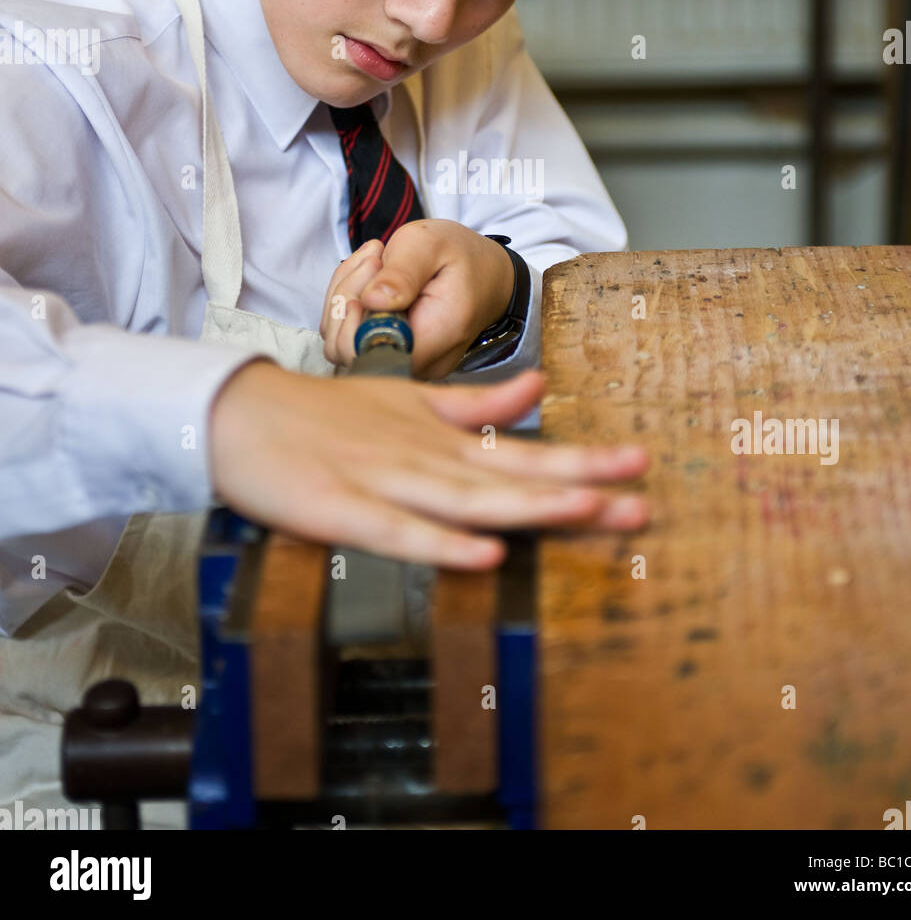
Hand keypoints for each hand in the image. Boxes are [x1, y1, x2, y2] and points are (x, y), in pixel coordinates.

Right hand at [209, 364, 649, 567]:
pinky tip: (482, 555)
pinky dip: (440, 544)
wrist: (239, 412)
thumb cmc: (326, 415)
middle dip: (575, 489)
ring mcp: (382, 481)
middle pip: (507, 477)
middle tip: (639, 503)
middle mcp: (422, 457)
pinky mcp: (338, 510)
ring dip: (524, 504)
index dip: (580, 459)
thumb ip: (476, 404)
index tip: (638, 465)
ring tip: (583, 508)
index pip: (522, 451)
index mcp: (441, 437)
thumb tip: (540, 386)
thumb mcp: (409, 402)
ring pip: (463, 499)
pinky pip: (396, 533)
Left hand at [320, 221, 516, 379]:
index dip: (354, 314)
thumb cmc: (460, 256)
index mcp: (436, 338)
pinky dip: (348, 302)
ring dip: (345, 295)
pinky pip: (348, 337)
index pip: (370, 352)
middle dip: (346, 295)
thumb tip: (372, 301)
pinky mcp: (389, 356)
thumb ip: (403, 272)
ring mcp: (403, 364)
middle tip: (375, 257)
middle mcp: (420, 364)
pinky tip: (370, 276)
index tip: (374, 267)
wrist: (485, 274)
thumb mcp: (433, 245)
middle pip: (346, 349)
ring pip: (340, 342)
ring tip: (375, 262)